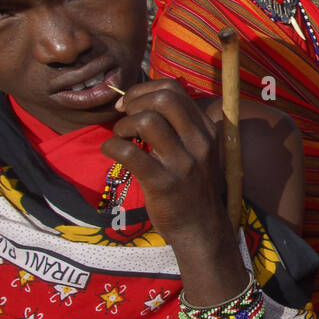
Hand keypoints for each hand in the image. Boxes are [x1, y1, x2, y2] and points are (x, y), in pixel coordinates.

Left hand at [101, 79, 231, 254]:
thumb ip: (181, 126)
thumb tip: (145, 100)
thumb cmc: (193, 188)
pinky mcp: (163, 183)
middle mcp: (199, 142)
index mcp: (206, 130)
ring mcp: (183, 163)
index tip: (131, 105)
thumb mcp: (199, 152)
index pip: (175, 89)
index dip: (145, 89)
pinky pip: (129, 153)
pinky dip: (112, 147)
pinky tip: (112, 153)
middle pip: (164, 98)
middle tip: (124, 118)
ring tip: (122, 138)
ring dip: (124, 125)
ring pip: (147, 120)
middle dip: (134, 102)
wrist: (202, 229)